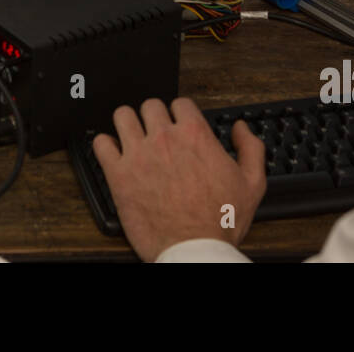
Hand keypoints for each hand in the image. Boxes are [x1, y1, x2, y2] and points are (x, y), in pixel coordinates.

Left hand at [93, 97, 266, 260]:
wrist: (195, 250)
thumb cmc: (220, 222)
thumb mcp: (252, 183)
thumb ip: (250, 148)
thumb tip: (240, 129)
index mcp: (195, 135)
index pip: (180, 103)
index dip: (179, 113)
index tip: (178, 124)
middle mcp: (165, 139)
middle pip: (150, 105)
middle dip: (153, 116)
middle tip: (155, 131)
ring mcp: (139, 154)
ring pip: (123, 116)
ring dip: (127, 123)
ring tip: (131, 135)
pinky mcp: (119, 175)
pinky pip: (101, 144)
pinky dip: (105, 146)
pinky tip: (113, 154)